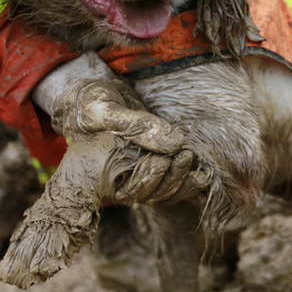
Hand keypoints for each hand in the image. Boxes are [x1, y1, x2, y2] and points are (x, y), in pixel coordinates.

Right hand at [32, 52, 205, 203]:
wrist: (92, 97)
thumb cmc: (92, 103)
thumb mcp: (107, 110)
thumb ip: (138, 126)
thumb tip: (176, 143)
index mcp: (101, 174)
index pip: (127, 191)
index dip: (147, 180)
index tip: (162, 160)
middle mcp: (118, 180)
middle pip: (148, 194)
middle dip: (169, 178)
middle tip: (185, 155)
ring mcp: (134, 176)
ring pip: (160, 192)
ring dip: (180, 180)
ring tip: (190, 157)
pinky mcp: (149, 168)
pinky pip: (168, 186)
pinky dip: (185, 183)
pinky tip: (200, 175)